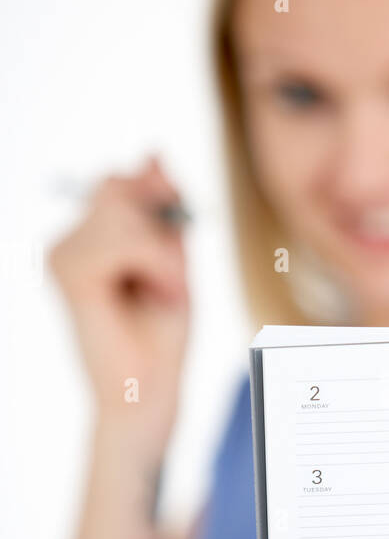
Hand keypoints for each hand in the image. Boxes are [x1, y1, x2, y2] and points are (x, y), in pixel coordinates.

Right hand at [47, 154, 190, 460]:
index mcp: (91, 235)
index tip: (177, 237)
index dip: (155, 194)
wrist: (150, 387)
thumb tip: (152, 151)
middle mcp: (69, 240)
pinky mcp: (67, 271)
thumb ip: (162, 205)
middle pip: (117, 186)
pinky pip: (127, 239)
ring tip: (164, 290)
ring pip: (122, 211)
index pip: (119, 180)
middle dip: (159, 228)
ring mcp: (62, 253)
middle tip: (171, 277)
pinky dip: (158, 264)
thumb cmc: (163, 331)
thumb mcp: (174, 255)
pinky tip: (157, 294)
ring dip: (163, 252)